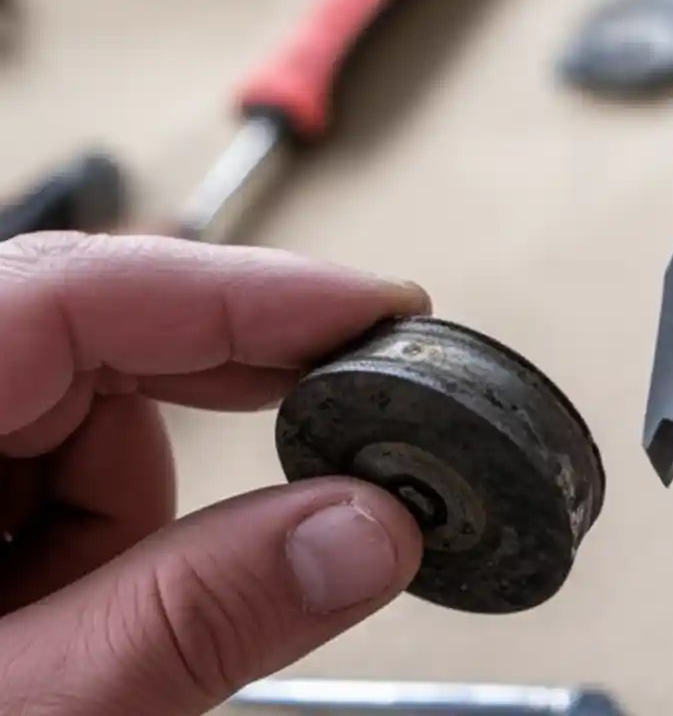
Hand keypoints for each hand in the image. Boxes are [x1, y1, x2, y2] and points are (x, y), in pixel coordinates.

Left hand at [0, 232, 426, 714]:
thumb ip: (190, 620)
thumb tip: (362, 528)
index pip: (61, 294)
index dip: (235, 290)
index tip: (369, 311)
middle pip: (79, 350)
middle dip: (203, 420)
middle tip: (337, 439)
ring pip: (76, 429)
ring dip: (123, 523)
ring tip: (80, 637)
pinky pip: (48, 485)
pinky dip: (89, 549)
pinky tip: (52, 625)